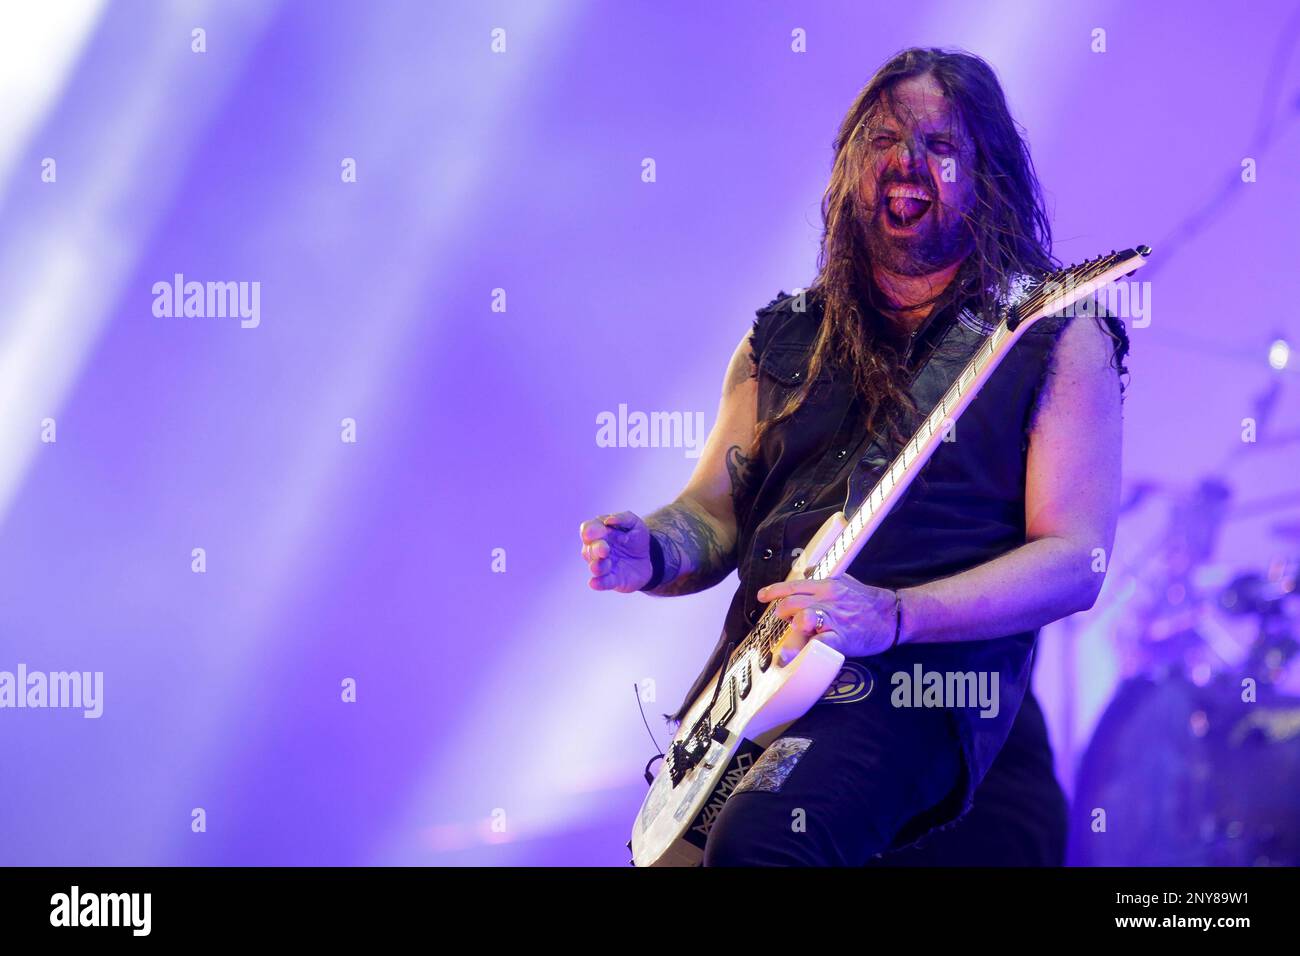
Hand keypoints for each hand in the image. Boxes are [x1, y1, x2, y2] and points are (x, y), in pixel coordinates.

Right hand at [579, 511, 652, 591]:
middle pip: (589, 549)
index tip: (602, 530)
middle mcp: (596, 549)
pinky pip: (602, 582)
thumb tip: (609, 520)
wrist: (649, 558)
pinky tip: (594, 583)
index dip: (591, 530)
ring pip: (594, 566)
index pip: (588, 529)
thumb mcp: (635, 523)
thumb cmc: (636, 538)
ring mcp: (603, 565)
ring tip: (603, 564)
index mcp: (600, 532)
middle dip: (597, 548)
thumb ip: (622, 518)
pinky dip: (598, 583)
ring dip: (597, 566)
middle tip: (605, 549)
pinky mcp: (611, 580)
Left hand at [757, 575, 897, 662]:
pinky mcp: (841, 638)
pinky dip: (803, 651)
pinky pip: (818, 644)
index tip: (762, 596)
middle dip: (781, 614)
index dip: (774, 591)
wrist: (894, 616)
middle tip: (783, 622)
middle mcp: (827, 600)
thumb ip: (826, 579)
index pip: (793, 585)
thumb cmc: (869, 602)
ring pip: (801, 619)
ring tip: (789, 639)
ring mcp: (833, 619)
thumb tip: (808, 574)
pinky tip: (792, 658)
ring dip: (790, 629)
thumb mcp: (847, 582)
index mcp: (827, 586)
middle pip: (791, 604)